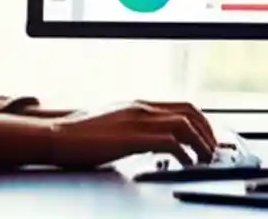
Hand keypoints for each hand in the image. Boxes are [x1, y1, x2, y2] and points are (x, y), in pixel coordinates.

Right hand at [48, 101, 217, 168]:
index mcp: (140, 104)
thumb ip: (135, 125)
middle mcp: (142, 108)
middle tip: (212, 150)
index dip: (202, 121)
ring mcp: (137, 121)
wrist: (55, 135)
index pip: (183, 106)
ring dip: (200, 143)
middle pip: (190, 112)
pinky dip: (184, 153)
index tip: (208, 136)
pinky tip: (185, 164)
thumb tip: (152, 138)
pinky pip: (169, 142)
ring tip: (204, 159)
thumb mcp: (114, 122)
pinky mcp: (131, 138)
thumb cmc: (80, 134)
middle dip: (207, 132)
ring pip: (184, 125)